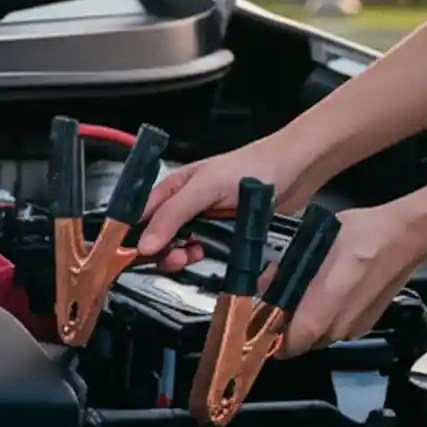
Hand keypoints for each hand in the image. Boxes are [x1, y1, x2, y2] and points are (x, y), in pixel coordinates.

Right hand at [138, 133, 327, 270]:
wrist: (295, 171)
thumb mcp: (205, 188)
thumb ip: (173, 215)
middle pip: (158, 235)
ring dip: (180, 256)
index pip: (140, 214)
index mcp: (174, 186)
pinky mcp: (223, 232)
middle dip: (160, 250)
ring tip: (192, 257)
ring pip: (179, 245)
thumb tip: (145, 243)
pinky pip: (203, 250)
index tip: (131, 255)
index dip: (132, 235)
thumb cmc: (251, 168)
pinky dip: (200, 257)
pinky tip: (206, 255)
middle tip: (174, 258)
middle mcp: (186, 203)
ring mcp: (204, 219)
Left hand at [272, 202, 426, 357]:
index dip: (268, 338)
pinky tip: (328, 294)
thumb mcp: (311, 244)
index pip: (284, 346)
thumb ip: (282, 270)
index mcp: (318, 314)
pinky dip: (326, 318)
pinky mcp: (366, 324)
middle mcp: (336, 329)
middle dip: (286, 327)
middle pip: (300, 342)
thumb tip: (261, 285)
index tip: (258, 323)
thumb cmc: (358, 237)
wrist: (404, 238)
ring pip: (318, 337)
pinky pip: (336, 329)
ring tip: (303, 296)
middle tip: (278, 303)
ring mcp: (353, 330)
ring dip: (307, 323)